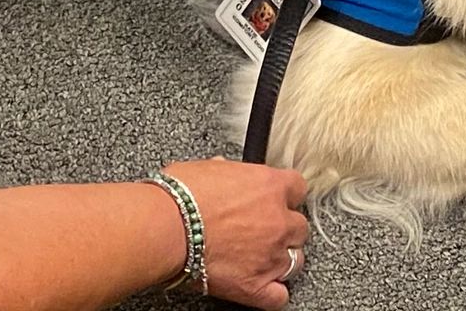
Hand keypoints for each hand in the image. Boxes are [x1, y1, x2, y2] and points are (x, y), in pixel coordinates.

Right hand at [161, 160, 310, 309]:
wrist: (166, 228)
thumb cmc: (180, 195)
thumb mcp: (208, 168)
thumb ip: (229, 172)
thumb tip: (226, 171)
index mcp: (269, 186)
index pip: (298, 188)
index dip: (286, 195)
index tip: (276, 200)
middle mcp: (278, 221)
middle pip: (299, 227)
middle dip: (284, 229)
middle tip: (263, 230)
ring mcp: (270, 256)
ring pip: (295, 261)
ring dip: (280, 259)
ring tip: (260, 258)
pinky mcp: (256, 286)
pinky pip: (280, 296)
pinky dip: (272, 292)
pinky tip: (261, 285)